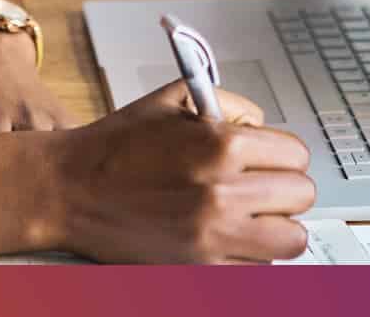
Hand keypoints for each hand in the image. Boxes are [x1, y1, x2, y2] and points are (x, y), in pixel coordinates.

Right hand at [50, 77, 315, 263]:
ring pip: (290, 239)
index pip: (296, 154)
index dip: (282, 155)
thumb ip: (229, 102)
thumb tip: (264, 125)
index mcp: (221, 145)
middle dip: (283, 189)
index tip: (268, 160)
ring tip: (251, 217)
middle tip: (260, 187)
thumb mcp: (173, 100)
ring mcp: (214, 236)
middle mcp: (223, 193)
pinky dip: (250, 255)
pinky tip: (227, 238)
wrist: (68, 189)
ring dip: (276, 227)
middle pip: (301, 196)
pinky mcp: (202, 268)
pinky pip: (259, 268)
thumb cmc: (117, 146)